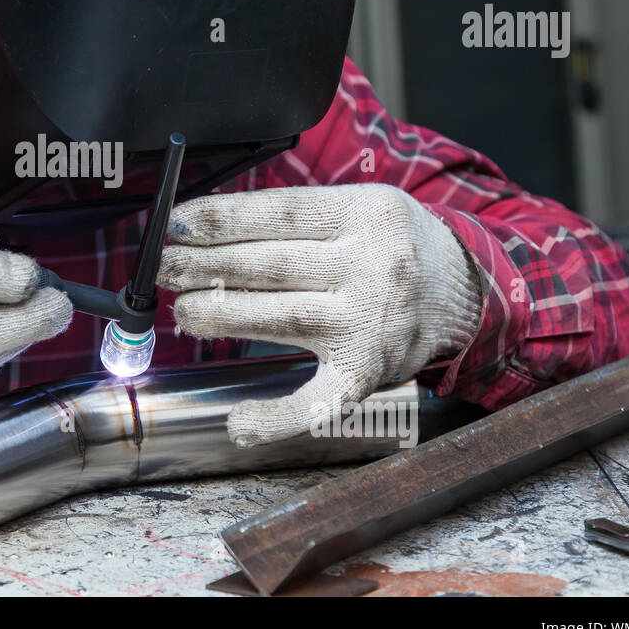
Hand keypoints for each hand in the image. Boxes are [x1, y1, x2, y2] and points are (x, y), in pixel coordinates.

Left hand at [158, 184, 480, 446]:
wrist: (466, 292)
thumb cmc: (393, 246)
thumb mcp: (358, 207)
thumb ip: (295, 217)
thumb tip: (205, 229)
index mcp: (364, 213)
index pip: (277, 213)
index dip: (219, 219)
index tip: (175, 223)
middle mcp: (372, 266)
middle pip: (269, 265)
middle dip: (203, 266)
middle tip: (162, 268)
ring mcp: (371, 323)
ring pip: (278, 320)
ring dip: (218, 316)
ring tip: (182, 310)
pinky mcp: (370, 373)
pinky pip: (317, 401)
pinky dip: (275, 416)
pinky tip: (239, 421)